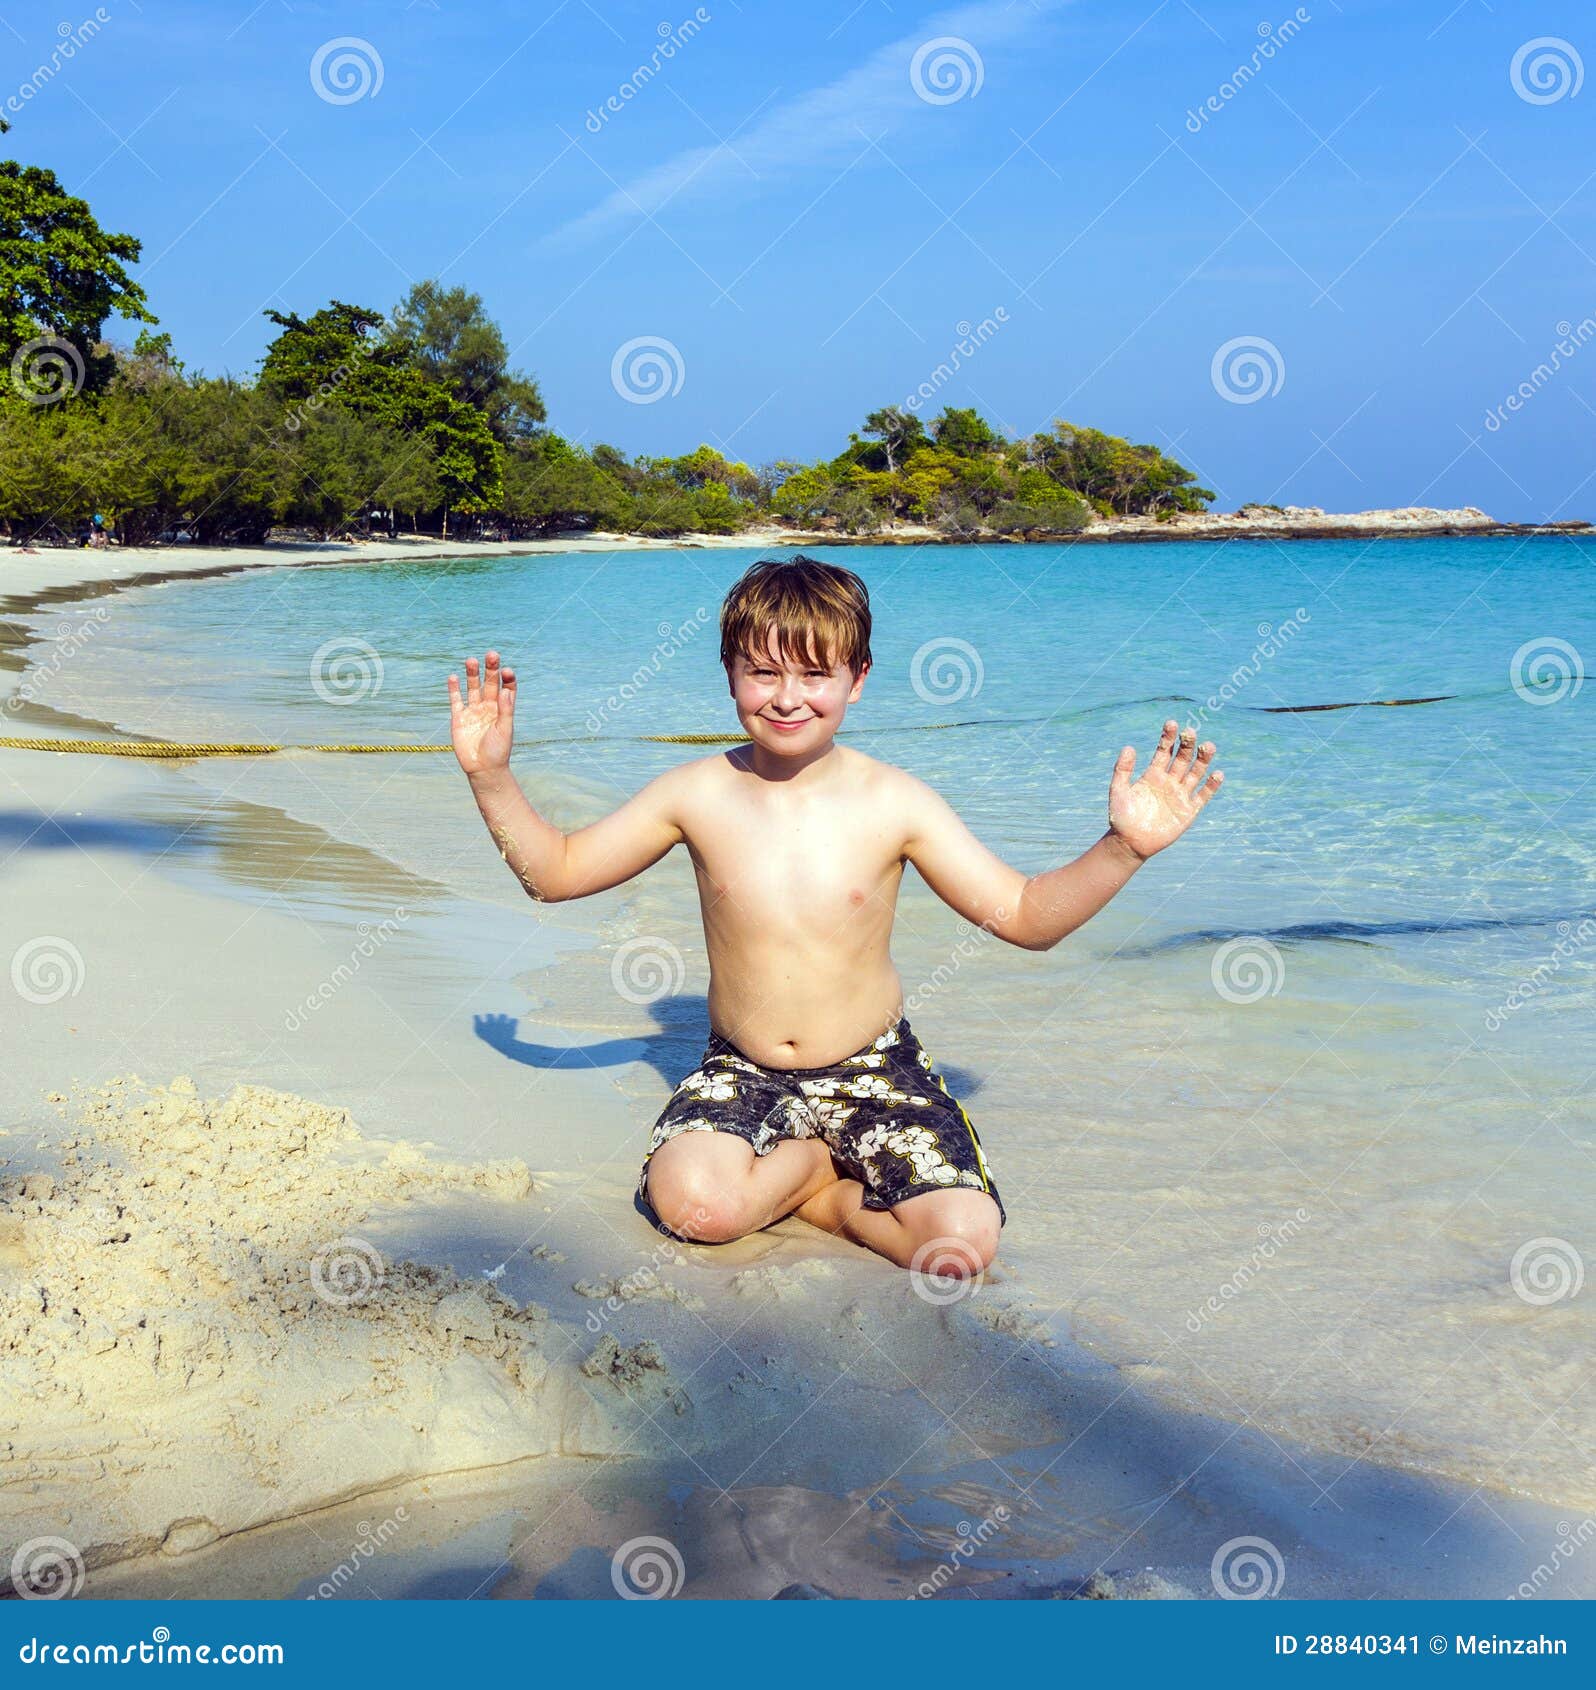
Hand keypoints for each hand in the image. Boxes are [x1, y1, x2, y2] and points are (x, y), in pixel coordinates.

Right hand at [447, 650, 516, 776]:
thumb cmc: (499, 751)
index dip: (507, 678)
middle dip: (490, 669)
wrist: (483, 769)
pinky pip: (456, 700)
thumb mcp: (505, 730)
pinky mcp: (459, 718)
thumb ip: (506, 710)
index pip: (506, 688)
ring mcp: (473, 711)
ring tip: (471, 660)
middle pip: (489, 684)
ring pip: (472, 688)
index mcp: (502, 709)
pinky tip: (454, 677)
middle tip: (491, 654)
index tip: (507, 671)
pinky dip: (454, 689)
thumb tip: (506, 690)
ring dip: (472, 675)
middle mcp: (488, 707)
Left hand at [1107, 719, 1223, 859]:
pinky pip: (1203, 796)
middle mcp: (1169, 781)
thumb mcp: (1118, 790)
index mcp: (1153, 774)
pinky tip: (1217, 774)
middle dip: (1187, 745)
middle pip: (1182, 759)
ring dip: (1203, 760)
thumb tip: (1128, 747)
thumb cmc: (1120, 817)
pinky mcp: (1189, 811)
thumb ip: (1122, 770)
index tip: (1172, 723)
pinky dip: (1211, 786)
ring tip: (1208, 746)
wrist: (1129, 842)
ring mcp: (1180, 795)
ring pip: (1195, 773)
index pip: (1164, 750)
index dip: (1168, 737)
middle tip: (1191, 732)